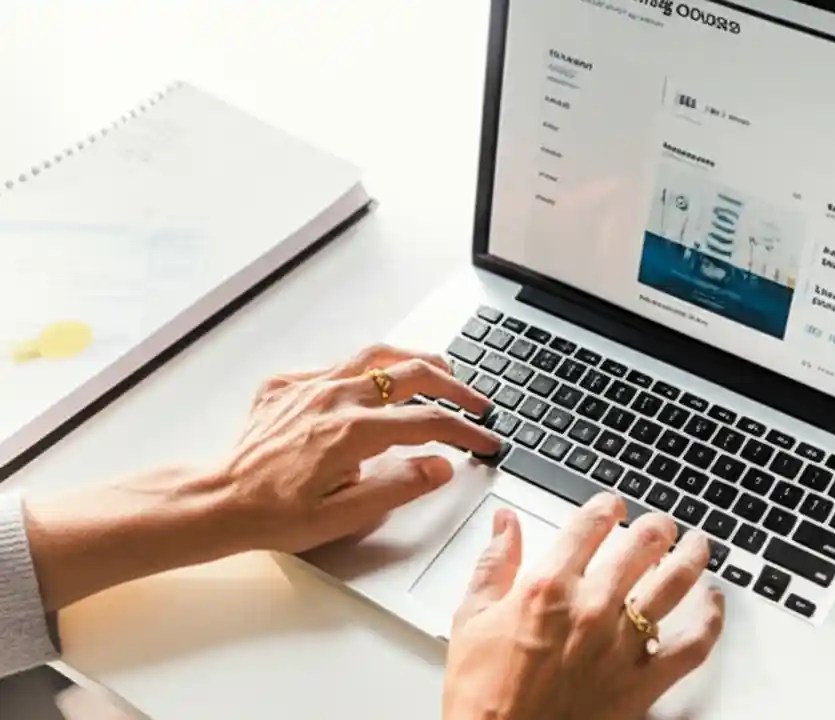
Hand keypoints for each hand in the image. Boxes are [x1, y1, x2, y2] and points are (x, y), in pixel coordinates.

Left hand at [23, 343, 499, 609]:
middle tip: (477, 403)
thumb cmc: (274, 514)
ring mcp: (311, 385)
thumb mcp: (345, 515)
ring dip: (417, 360)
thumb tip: (440, 466)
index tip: (487, 440)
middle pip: (414, 374)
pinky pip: (339, 363)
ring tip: (441, 372)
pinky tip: (378, 382)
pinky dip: (370, 367)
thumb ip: (400, 486)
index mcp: (355, 431)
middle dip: (456, 387)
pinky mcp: (288, 384)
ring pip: (379, 354)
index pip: (430, 422)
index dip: (467, 431)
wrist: (218, 501)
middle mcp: (336, 397)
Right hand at [443, 493, 725, 719]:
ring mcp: (621, 643)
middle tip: (661, 525)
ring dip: (691, 556)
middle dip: (657, 526)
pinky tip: (713, 603)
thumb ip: (493, 563)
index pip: (591, 524)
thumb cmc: (482, 694)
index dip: (608, 505)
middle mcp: (591, 608)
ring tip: (697, 545)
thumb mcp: (471, 618)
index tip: (613, 505)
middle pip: (643, 544)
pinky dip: (710, 619)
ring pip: (675, 583)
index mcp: (547, 587)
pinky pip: (692, 644)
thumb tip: (506, 523)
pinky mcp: (643, 681)